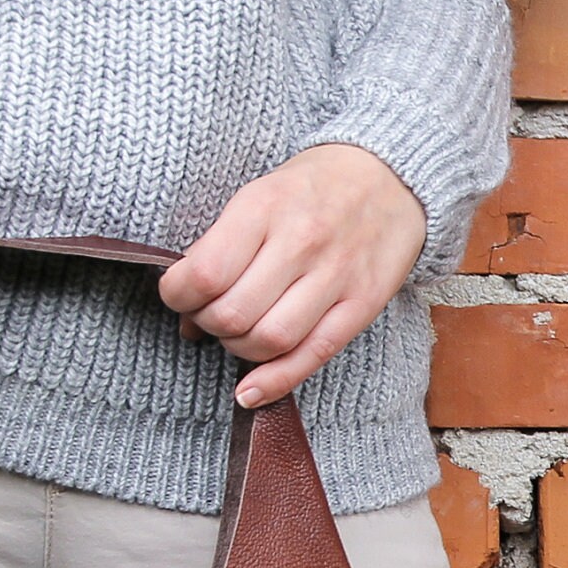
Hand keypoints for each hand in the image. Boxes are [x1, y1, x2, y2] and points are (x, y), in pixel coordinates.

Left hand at [160, 145, 427, 406]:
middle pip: (234, 314)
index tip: (178, 295)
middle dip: (207, 325)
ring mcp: (336, 276)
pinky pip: (312, 355)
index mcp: (265, 206)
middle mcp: (301, 241)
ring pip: (270, 340)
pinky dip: (275, 381)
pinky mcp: (362, 304)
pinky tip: (249, 392)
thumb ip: (220, 248)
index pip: (206, 273)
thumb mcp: (259, 196)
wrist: (389, 176)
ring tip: (235, 336)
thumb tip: (186, 313)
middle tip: (207, 317)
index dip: (179, 296)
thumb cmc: (312, 188)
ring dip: (238, 350)